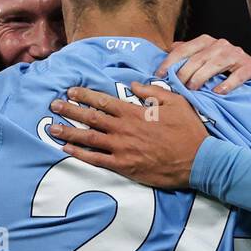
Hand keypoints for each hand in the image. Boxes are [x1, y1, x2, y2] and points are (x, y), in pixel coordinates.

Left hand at [47, 82, 206, 189]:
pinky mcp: (124, 166)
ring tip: (52, 127)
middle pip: (90, 117)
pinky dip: (80, 153)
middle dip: (69, 110)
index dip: (84, 95)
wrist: (198, 160)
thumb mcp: (175, 102)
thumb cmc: (188, 130)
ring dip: (68, 131)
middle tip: (53, 106)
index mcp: (135, 112)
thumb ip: (152, 91)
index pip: (103, 101)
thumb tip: (133, 84)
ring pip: (89, 137)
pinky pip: (96, 159)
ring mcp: (122, 148)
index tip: (70, 91)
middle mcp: (124, 129)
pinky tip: (67, 149)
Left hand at [155, 34, 250, 94]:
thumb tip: (167, 50)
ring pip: (215, 64)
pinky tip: (218, 92)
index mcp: (206, 42)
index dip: (170, 62)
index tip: (159, 75)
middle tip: (177, 87)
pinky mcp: (250, 66)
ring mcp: (237, 54)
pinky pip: (238, 74)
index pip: (183, 49)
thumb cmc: (222, 68)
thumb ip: (186, 55)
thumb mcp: (202, 60)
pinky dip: (227, 83)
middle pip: (198, 58)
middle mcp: (221, 44)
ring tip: (192, 89)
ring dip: (201, 77)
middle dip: (184, 73)